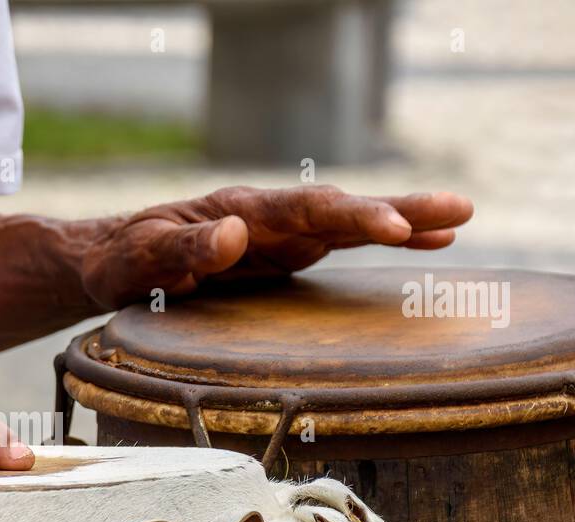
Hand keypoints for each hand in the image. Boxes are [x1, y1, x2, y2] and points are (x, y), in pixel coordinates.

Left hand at [81, 185, 474, 308]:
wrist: (113, 261)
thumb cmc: (121, 261)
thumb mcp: (138, 260)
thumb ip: (181, 250)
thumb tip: (235, 232)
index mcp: (237, 210)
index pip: (305, 208)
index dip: (353, 215)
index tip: (394, 226)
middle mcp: (267, 216)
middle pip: (341, 206)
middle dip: (398, 210)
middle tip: (457, 213)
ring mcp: (279, 235)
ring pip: (349, 222)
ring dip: (405, 220)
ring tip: (461, 219)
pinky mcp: (284, 256)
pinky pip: (341, 245)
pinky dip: (382, 242)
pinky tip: (427, 245)